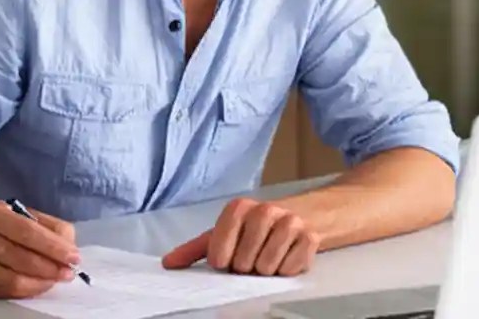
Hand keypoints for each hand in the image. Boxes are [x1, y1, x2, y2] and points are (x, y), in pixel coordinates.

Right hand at [0, 199, 79, 298]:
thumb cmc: (2, 220)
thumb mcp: (24, 212)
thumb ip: (51, 228)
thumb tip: (69, 250)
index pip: (26, 232)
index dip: (53, 247)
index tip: (74, 257)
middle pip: (20, 259)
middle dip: (50, 268)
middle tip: (69, 272)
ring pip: (14, 280)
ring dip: (41, 282)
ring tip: (56, 278)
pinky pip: (6, 292)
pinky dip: (28, 290)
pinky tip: (39, 283)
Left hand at [161, 198, 320, 275]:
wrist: (302, 216)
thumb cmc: (256, 229)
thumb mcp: (224, 235)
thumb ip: (195, 250)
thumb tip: (168, 263)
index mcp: (238, 208)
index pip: (219, 249)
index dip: (223, 261)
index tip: (227, 260)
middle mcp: (264, 210)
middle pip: (244, 261)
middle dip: (247, 266)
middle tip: (252, 257)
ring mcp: (289, 222)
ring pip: (267, 266)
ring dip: (266, 270)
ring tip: (267, 257)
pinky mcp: (310, 236)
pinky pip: (291, 268)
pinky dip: (286, 270)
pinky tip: (285, 257)